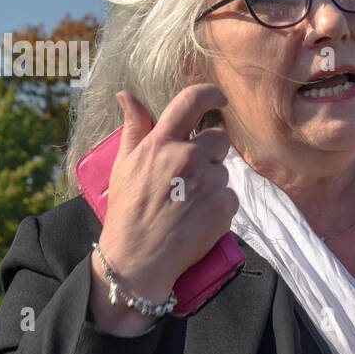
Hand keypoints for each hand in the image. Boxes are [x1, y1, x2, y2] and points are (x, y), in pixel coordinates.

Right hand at [94, 83, 237, 305]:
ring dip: (213, 181)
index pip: (191, 101)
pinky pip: (231, 195)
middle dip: (210, 151)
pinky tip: (198, 217)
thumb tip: (127, 96)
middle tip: (189, 176)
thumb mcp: (123, 166)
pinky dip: (220, 205)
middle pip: (219, 138)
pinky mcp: (225, 206)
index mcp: (162, 143)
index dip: (210, 94)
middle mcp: (188, 157)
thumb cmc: (127, 212)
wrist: (139, 260)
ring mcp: (209, 182)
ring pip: (224, 170)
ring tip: (188, 203)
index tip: (218, 98)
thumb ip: (134, 128)